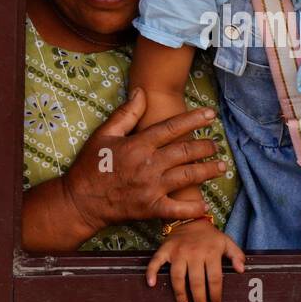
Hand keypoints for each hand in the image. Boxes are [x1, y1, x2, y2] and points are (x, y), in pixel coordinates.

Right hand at [62, 88, 228, 231]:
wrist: (80, 201)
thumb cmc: (90, 166)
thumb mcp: (103, 135)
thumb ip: (125, 114)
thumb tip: (141, 92)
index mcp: (138, 145)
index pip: (172, 127)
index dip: (194, 119)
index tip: (210, 115)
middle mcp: (149, 164)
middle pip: (186, 151)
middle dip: (206, 146)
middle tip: (216, 144)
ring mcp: (151, 187)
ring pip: (188, 176)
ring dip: (208, 171)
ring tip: (220, 166)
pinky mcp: (151, 208)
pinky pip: (177, 209)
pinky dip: (193, 209)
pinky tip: (205, 205)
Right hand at [146, 220, 245, 301]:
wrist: (189, 218)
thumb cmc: (209, 236)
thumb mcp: (226, 242)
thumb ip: (237, 255)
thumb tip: (241, 270)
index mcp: (211, 252)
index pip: (214, 278)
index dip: (215, 294)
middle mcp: (194, 253)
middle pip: (196, 281)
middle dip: (199, 299)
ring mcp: (178, 252)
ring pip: (178, 276)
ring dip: (179, 293)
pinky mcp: (165, 250)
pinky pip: (156, 262)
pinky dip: (152, 272)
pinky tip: (151, 284)